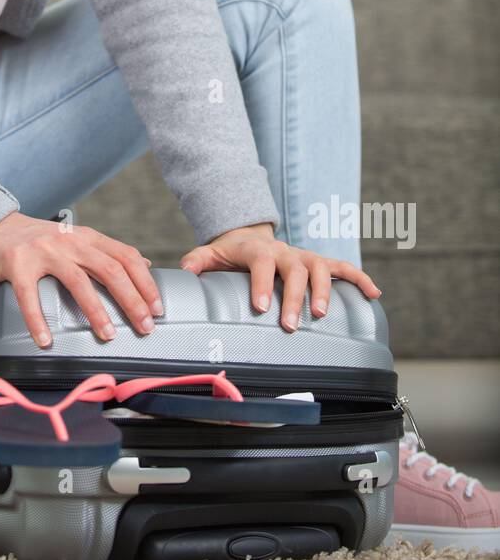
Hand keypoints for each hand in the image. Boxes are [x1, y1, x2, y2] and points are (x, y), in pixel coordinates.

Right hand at [0, 212, 162, 348]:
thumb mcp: (77, 239)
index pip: (126, 257)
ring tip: (108, 335)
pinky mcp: (18, 263)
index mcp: (87, 237)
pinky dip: (38, 321)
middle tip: (144, 327)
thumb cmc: (38, 240)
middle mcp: (70, 241)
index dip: (145, 283)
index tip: (157, 308)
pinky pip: (30, 296)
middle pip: (110, 270)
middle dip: (131, 301)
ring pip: (77, 282)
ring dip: (96, 312)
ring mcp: (44, 250)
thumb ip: (107, 252)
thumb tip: (143, 264)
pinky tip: (46, 340)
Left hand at [180, 222, 382, 331]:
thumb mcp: (210, 254)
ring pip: (321, 268)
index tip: (261, 307)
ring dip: (324, 290)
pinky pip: (345, 268)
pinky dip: (360, 278)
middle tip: (290, 324)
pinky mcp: (321, 263)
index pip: (262, 262)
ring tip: (321, 315)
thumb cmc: (232, 253)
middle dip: (294, 296)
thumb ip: (197, 262)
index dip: (262, 283)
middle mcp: (285, 251)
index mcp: (258, 249)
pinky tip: (374, 294)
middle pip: (295, 269)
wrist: (251, 236)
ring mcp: (305, 256)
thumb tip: (185, 273)